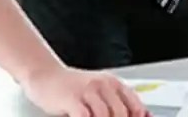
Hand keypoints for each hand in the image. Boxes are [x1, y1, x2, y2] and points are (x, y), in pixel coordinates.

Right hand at [21, 65, 147, 116]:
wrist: (45, 76)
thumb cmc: (72, 88)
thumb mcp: (98, 92)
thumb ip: (116, 104)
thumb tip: (142, 115)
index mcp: (114, 83)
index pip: (135, 106)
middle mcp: (103, 85)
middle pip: (121, 113)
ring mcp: (87, 90)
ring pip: (104, 115)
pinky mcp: (72, 98)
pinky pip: (84, 116)